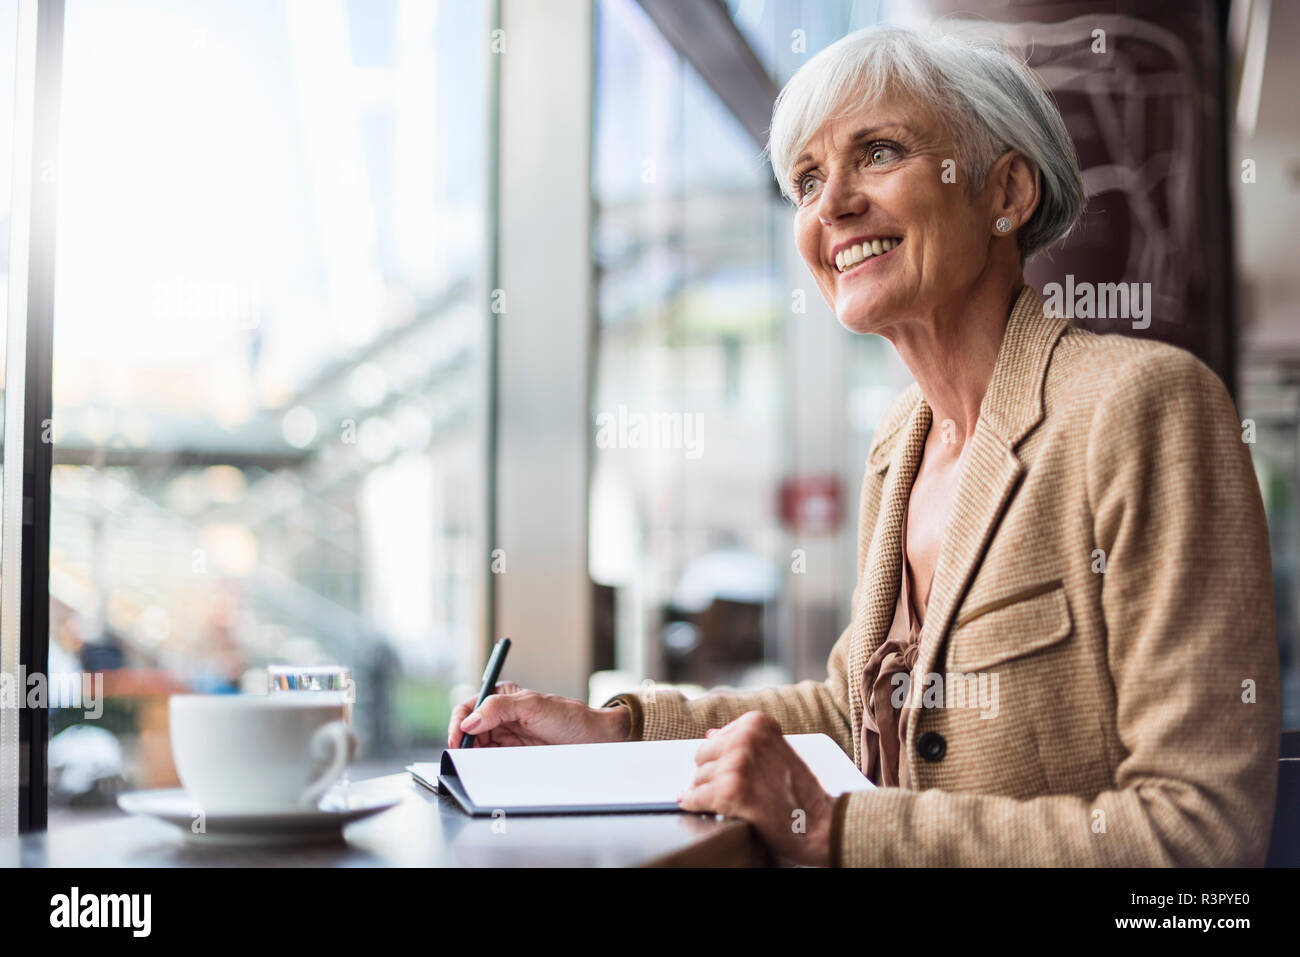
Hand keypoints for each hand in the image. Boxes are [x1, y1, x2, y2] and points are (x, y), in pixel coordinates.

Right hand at [447, 682, 629, 747]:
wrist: (593, 739)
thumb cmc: (569, 716)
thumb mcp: (533, 705)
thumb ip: (499, 708)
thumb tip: (470, 720)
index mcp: (502, 696)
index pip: (469, 707)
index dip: (459, 723)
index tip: (458, 739)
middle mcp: (501, 714)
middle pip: (469, 728)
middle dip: (463, 741)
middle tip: (465, 756)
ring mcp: (506, 734)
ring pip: (477, 745)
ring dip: (474, 754)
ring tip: (476, 762)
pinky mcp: (512, 752)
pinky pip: (490, 758)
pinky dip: (485, 763)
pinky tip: (487, 766)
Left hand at [678, 711, 834, 866]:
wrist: (821, 825)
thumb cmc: (801, 793)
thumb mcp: (775, 752)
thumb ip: (742, 741)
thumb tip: (709, 733)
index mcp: (757, 723)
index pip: (715, 738)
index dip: (723, 762)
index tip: (742, 775)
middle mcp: (746, 737)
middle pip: (702, 756)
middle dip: (714, 776)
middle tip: (740, 792)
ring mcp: (737, 763)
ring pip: (698, 779)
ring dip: (710, 795)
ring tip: (739, 803)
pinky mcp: (730, 790)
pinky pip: (694, 799)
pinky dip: (696, 808)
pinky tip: (712, 811)